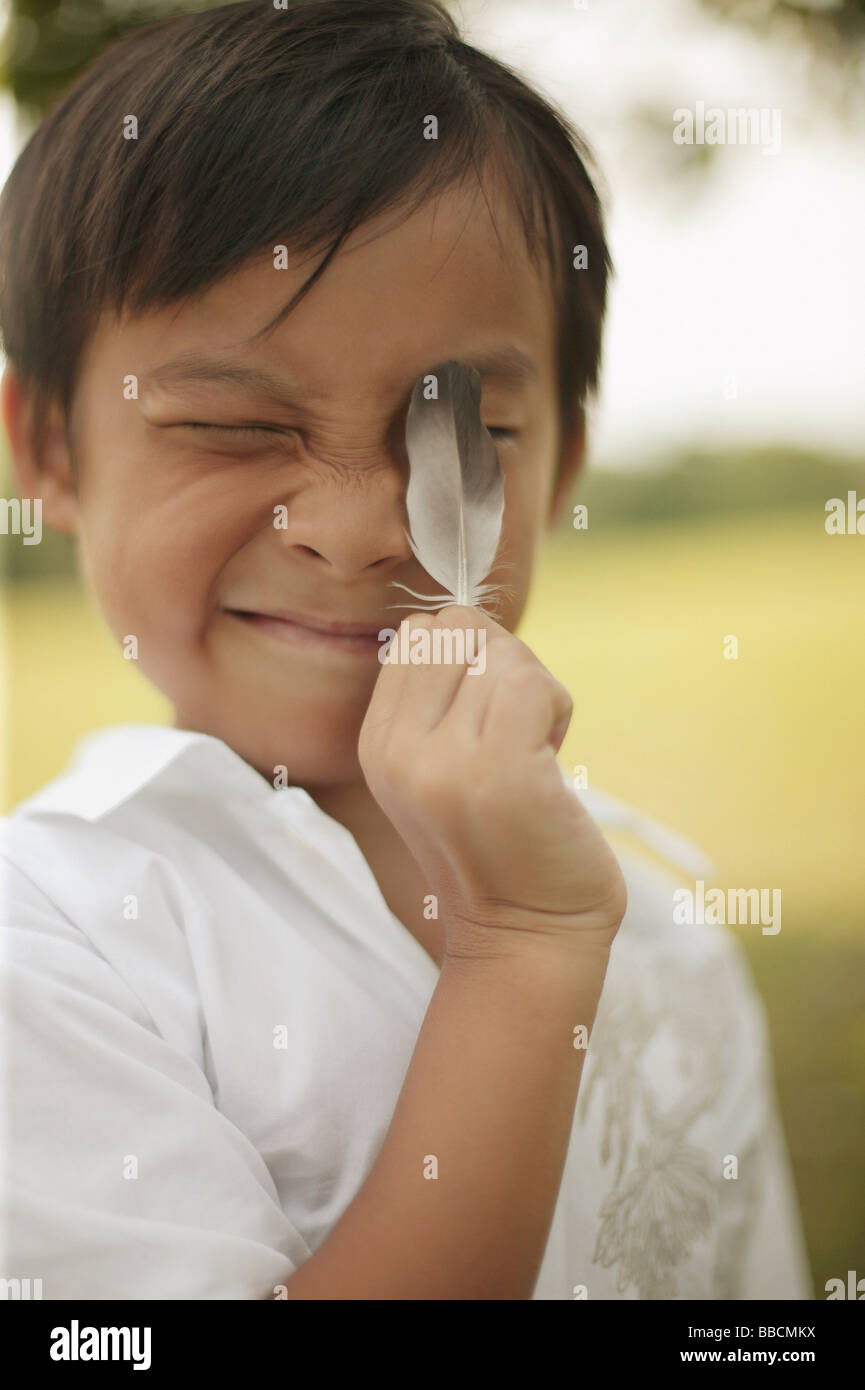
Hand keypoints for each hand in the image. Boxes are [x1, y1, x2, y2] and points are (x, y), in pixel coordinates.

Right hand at [358, 606, 626, 960]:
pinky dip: (557, 711)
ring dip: (537, 692)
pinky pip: (532, 683)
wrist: (528, 936)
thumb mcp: (441, 768)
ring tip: (533, 756)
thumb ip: (439, 699)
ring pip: (501, 650)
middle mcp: (396, 749)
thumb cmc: (506, 841)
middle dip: (502, 660)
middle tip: (516, 731)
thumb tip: (469, 619)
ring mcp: (442, 762)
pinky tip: (550, 763)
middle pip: (457, 625)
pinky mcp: (497, 773)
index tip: (487, 719)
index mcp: (377, 742)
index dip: (471, 656)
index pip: (421, 632)